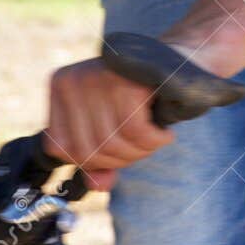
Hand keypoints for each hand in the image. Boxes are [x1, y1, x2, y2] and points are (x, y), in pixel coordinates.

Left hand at [43, 58, 172, 190]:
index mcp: (61, 87)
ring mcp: (97, 79)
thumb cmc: (143, 93)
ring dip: (141, 151)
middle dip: (120, 159)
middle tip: (143, 150)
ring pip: (112, 143)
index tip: (118, 154)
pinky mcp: (126, 82)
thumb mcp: (113, 124)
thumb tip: (97, 186)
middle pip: (88, 149)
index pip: (61, 148)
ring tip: (156, 140)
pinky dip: (154, 141)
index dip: (91, 162)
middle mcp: (73, 81)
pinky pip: (136, 131)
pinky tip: (165, 134)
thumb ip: (101, 157)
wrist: (183, 57)